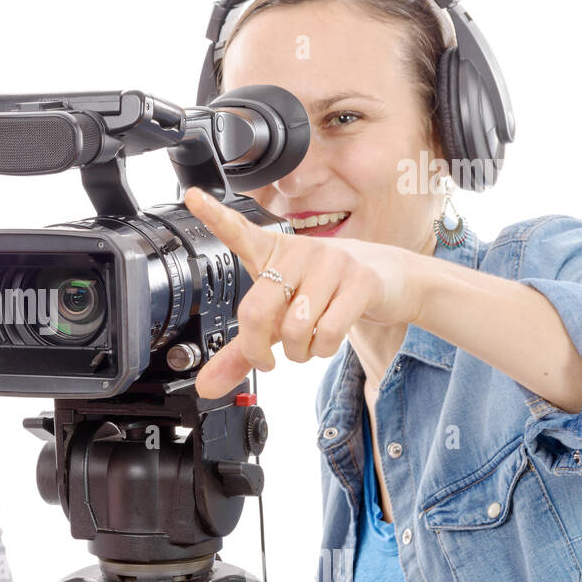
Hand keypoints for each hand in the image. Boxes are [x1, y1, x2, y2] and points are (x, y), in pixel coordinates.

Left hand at [182, 187, 424, 398]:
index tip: (191, 195)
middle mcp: (298, 251)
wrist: (390, 280)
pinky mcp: (360, 280)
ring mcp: (331, 262)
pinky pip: (328, 332)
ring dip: (299, 353)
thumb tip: (206, 386)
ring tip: (307, 345)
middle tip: (265, 361)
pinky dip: (324, 349)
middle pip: (258, 309)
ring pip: (296, 328)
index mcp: (271, 252)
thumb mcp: (279, 319)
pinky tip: (327, 340)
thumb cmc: (324, 294)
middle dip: (257, 349)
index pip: (238, 231)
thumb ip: (241, 352)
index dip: (213, 215)